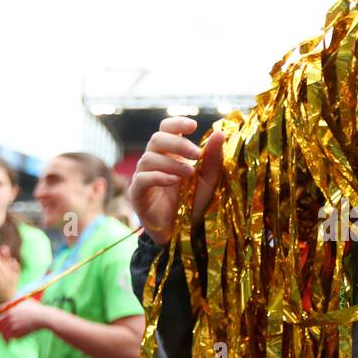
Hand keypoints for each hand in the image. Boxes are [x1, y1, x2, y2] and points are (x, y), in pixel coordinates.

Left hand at [0, 299, 54, 340]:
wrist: (43, 317)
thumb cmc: (37, 309)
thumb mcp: (26, 301)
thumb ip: (17, 302)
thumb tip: (12, 304)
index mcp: (10, 307)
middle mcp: (9, 315)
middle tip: (1, 331)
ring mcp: (12, 323)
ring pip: (3, 331)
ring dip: (3, 335)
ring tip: (5, 339)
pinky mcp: (17, 331)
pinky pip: (9, 336)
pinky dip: (8, 339)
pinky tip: (8, 342)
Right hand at [129, 116, 225, 245]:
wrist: (184, 234)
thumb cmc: (195, 205)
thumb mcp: (209, 181)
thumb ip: (213, 159)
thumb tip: (219, 133)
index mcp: (171, 154)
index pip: (166, 130)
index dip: (176, 123)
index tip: (193, 125)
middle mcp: (155, 162)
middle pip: (156, 139)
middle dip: (177, 143)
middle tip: (197, 154)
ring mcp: (144, 177)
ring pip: (149, 158)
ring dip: (171, 163)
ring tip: (190, 173)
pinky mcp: (138, 194)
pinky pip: (142, 178)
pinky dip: (158, 176)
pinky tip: (173, 181)